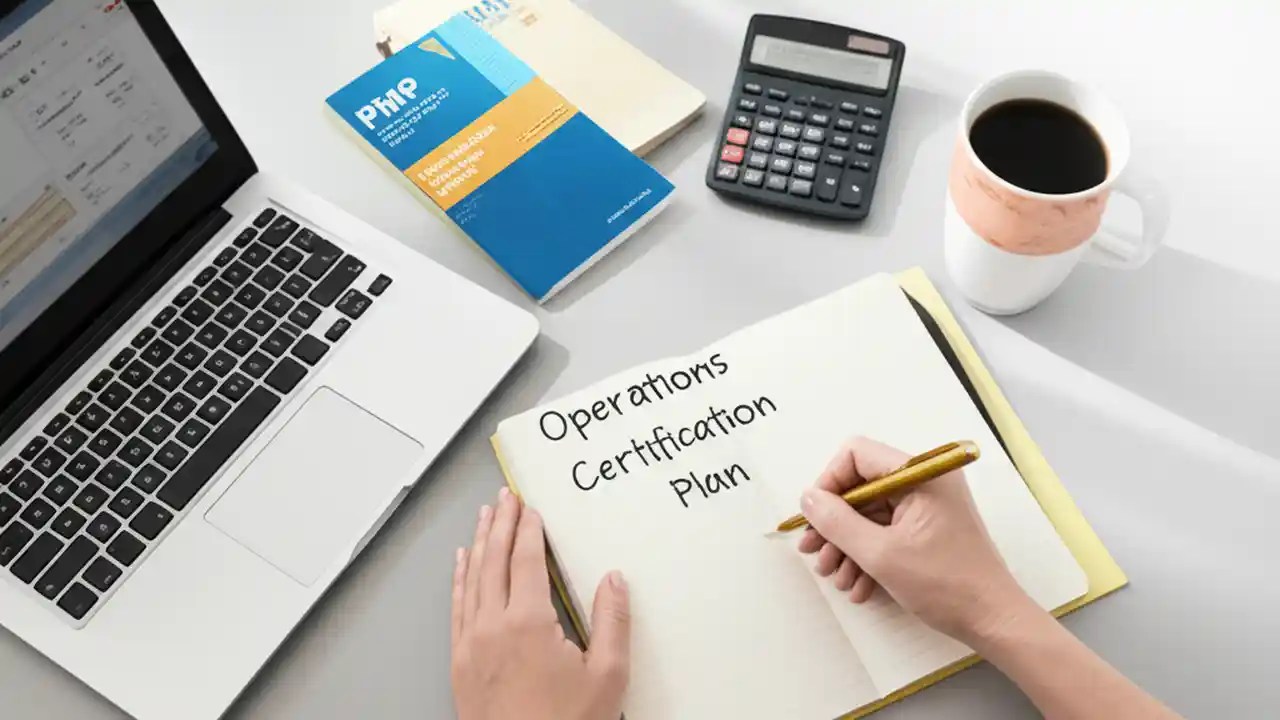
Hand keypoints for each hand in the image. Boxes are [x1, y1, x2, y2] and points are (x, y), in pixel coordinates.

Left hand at [452, 487, 630, 719]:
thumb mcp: (608, 677)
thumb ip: (613, 622)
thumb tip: (615, 581)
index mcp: (528, 623)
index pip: (525, 560)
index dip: (527, 530)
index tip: (530, 509)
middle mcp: (492, 628)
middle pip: (493, 560)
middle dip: (498, 524)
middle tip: (504, 498)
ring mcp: (470, 645)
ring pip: (471, 580)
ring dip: (478, 544)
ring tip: (483, 519)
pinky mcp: (460, 664)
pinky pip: (456, 608)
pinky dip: (459, 580)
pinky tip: (461, 566)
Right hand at [797, 437, 1031, 642]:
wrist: (993, 621)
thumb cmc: (944, 584)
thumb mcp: (881, 554)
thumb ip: (837, 522)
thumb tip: (807, 498)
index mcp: (921, 473)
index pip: (857, 454)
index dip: (829, 483)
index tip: (815, 519)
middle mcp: (925, 481)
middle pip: (861, 487)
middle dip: (834, 524)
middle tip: (814, 554)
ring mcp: (928, 506)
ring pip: (870, 513)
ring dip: (847, 546)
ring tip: (836, 577)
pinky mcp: (929, 528)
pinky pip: (887, 531)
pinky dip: (868, 556)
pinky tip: (858, 586)